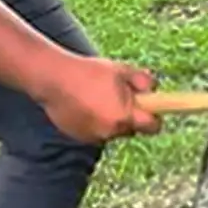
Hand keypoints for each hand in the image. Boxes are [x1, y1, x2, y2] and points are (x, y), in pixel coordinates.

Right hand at [33, 54, 162, 145]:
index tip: (152, 109)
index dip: (154, 118)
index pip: (153, 127)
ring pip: (112, 130)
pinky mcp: (80, 137)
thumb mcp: (121, 70)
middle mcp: (111, 131)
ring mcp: (94, 136)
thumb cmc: (89, 72)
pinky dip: (94, 122)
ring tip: (97, 97)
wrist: (53, 79)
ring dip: (111, 119)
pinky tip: (83, 104)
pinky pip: (96, 131)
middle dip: (129, 116)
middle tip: (119, 96)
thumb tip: (154, 90)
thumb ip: (143, 81)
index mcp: (125, 116)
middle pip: (131, 129)